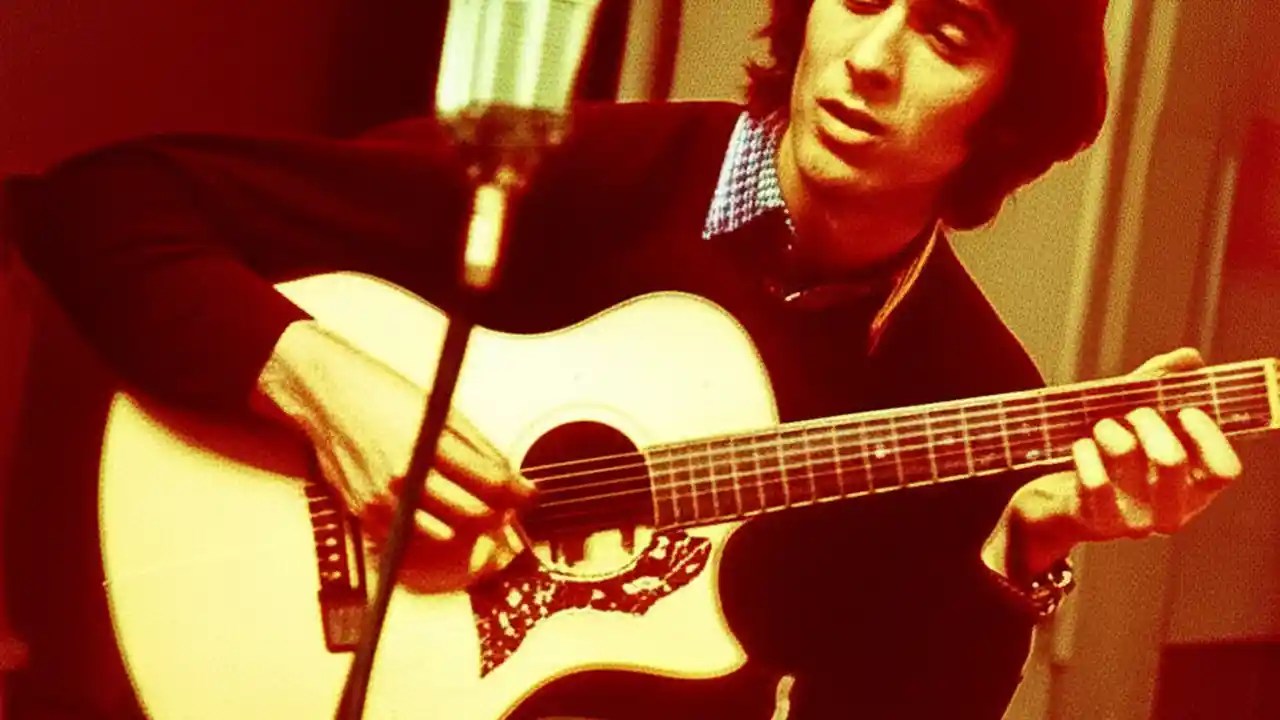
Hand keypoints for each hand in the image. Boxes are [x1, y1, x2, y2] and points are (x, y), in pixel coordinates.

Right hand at [253, 320, 534, 586]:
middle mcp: (405, 476)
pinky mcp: (367, 514)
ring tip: (477, 508)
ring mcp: (384, 500)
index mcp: (429, 444)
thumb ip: (479, 448)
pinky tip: (438, 512)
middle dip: (500, 514)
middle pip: (473, 515)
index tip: (530, 494)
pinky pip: (412, 537)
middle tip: (509, 506)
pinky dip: (433, 530)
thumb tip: (511, 476)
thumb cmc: (382, 394)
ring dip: (469, 526)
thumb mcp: (440, 410)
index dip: (518, 493)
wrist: (327, 397)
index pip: (490, 482)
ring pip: (446, 533)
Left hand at [982, 348, 1242, 579]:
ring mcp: (1135, 523)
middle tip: (1132, 413)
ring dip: (1107, 427)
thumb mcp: (1135, 424)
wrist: (1058, 508)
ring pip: (1125, 453)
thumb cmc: (1107, 460)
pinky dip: (1083, 451)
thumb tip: (1189, 359)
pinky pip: (1093, 479)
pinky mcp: (1096, 523)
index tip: (1183, 410)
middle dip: (1146, 419)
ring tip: (1099, 428)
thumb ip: (1161, 388)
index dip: (1206, 434)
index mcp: (1195, 491)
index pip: (1223, 470)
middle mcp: (1171, 513)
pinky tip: (1080, 447)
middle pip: (1170, 458)